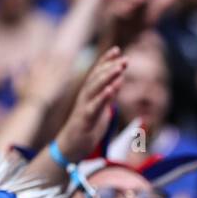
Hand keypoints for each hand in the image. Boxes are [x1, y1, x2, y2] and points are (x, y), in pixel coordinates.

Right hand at [54, 47, 125, 162]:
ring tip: (119, 68)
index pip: (98, 73)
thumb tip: (119, 80)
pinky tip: (112, 89)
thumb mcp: (101, 109)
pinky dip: (103, 97)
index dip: (106, 61)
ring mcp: (84, 106)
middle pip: (97, 77)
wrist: (72, 147)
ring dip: (107, 77)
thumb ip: (109, 95)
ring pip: (95, 88)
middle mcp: (85, 96)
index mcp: (89, 93)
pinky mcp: (85, 118)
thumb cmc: (87, 127)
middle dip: (110, 66)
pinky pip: (95, 106)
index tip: (118, 50)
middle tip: (124, 58)